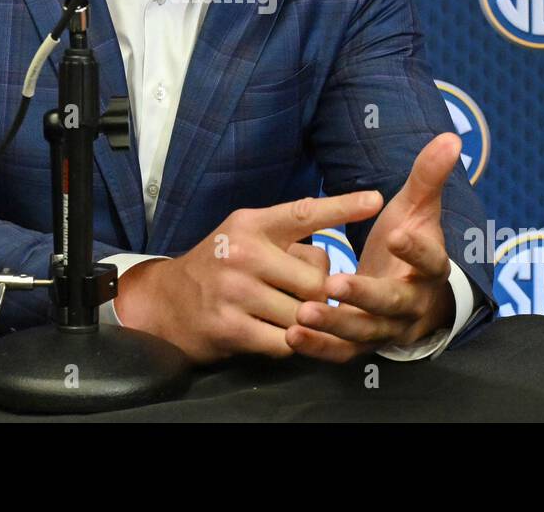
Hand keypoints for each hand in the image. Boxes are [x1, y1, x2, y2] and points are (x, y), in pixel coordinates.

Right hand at [113, 191, 383, 364]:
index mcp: (252, 224)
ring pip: (304, 314)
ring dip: (302, 322)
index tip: (376, 201)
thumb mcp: (247, 239)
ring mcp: (235, 290)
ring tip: (280, 312)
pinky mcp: (230, 326)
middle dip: (318, 294)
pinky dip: (286, 342)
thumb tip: (332, 265)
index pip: (305, 213)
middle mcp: (242, 252)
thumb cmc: (220, 267)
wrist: (168, 303)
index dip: (342, 207)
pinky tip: (267, 330)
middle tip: (299, 296)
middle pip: (316, 280)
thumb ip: (288, 243)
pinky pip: (285, 342)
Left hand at [286, 133, 460, 362]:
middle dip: (365, 295)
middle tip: (334, 284)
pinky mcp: (363, 345)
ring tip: (302, 313)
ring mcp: (387, 328)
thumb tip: (451, 136)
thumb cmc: (408, 240)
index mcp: (431, 269)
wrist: (409, 292)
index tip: (396, 233)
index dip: (416, 250)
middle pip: (393, 304)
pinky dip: (319, 348)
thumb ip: (428, 175)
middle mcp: (413, 304)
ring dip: (334, 325)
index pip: (431, 261)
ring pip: (365, 332)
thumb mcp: (418, 208)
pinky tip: (292, 335)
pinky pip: (342, 353)